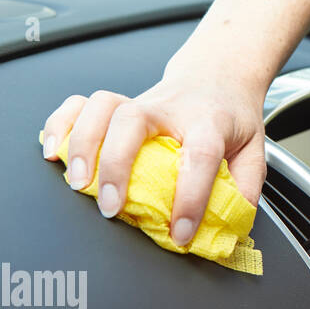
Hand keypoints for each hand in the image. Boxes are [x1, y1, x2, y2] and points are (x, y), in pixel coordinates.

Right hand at [39, 69, 266, 245]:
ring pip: (103, 108)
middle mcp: (170, 109)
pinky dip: (61, 125)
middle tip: (110, 207)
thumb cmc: (231, 117)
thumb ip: (246, 187)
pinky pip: (80, 104)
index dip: (189, 197)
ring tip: (78, 184)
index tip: (179, 232)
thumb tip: (231, 226)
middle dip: (116, 166)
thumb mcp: (255, 150)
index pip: (200, 156)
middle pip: (134, 122)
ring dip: (83, 144)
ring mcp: (140, 103)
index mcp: (209, 122)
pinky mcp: (119, 104)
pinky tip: (54, 152)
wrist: (220, 76)